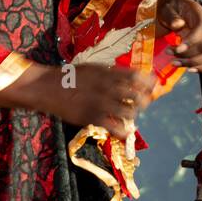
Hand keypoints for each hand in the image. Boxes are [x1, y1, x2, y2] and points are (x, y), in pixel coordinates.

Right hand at [0, 62, 157, 139]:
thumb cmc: (70, 77)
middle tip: (144, 104)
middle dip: (145, 101)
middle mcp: (107, 87)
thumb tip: (132, 78)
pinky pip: (115, 127)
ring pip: (129, 112)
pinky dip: (123, 131)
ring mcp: (100, 103)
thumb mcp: (93, 68)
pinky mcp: (92, 118)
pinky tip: (125, 132)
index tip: (154, 86)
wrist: (46, 87)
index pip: (137, 76)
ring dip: (133, 115)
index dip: (149, 82)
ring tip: (129, 115)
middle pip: (137, 96)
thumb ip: (112, 73)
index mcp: (108, 73)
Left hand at [156, 0, 201, 71]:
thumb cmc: (171, 7)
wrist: (174, 9)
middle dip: (188, 55)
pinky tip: (188, 69)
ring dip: (193, 63)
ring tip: (175, 63)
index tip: (176, 49)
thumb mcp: (167, 8)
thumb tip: (178, 24)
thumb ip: (172, 16)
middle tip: (171, 56)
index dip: (191, 42)